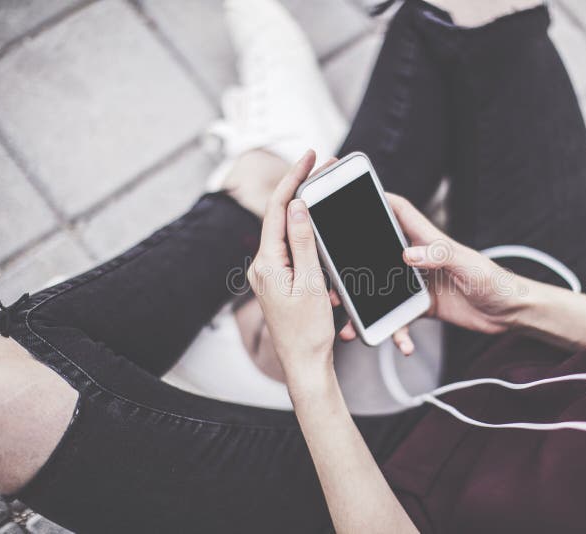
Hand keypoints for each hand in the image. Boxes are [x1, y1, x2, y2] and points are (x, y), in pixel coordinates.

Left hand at [248, 150, 338, 387]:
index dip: (294, 179)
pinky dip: (309, 241)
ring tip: (323, 194)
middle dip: (301, 190)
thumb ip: (303, 242)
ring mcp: (269, 274)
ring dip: (307, 216)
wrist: (304, 365)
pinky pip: (293, 252)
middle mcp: (262, 265)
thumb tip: (298, 206)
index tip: (309, 156)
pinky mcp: (278, 282)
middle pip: (281, 216)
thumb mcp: (310, 282)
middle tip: (321, 167)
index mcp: (266, 263)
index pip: (278, 209)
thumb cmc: (308, 331)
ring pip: (288, 233)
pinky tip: (322, 239)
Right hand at [339, 194, 519, 350]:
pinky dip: (397, 333)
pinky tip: (402, 345)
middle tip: (334, 284)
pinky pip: (400, 319)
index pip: (398, 211)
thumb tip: (406, 255)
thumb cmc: (495, 280)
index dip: (376, 200)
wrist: (510, 312)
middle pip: (377, 256)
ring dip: (365, 310)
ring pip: (381, 293)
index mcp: (427, 240)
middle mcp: (418, 259)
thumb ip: (438, 255)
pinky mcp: (423, 306)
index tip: (350, 196)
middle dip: (353, 269)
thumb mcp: (467, 264)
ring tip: (352, 327)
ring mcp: (417, 284)